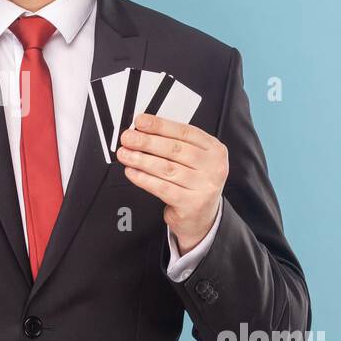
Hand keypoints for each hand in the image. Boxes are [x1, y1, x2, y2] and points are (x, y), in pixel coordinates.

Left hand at [116, 113, 227, 254]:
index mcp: (214, 150)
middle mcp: (213, 167)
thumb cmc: (194, 184)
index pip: (185, 132)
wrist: (202, 218)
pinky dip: (144, 179)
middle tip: (128, 138)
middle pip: (175, 149)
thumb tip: (143, 131)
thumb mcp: (194, 160)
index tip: (141, 122)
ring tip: (126, 154)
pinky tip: (133, 172)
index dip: (160, 126)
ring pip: (167, 168)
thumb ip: (174, 144)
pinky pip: (162, 188)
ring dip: (141, 159)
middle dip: (147, 142)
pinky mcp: (192, 204)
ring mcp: (205, 186)